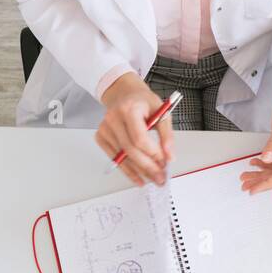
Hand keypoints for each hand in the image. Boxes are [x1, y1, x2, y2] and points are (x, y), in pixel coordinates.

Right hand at [97, 72, 174, 186]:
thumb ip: (167, 134)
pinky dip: (127, 169)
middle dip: (147, 167)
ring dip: (139, 172)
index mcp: (129, 109)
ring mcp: (105, 128)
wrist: (124, 93)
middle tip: (160, 177)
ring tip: (152, 179)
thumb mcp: (161, 111)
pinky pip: (114, 157)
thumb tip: (170, 156)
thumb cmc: (143, 101)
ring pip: (122, 157)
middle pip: (130, 150)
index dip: (153, 153)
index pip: (139, 138)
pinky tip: (138, 177)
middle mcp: (114, 118)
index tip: (164, 162)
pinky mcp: (101, 136)